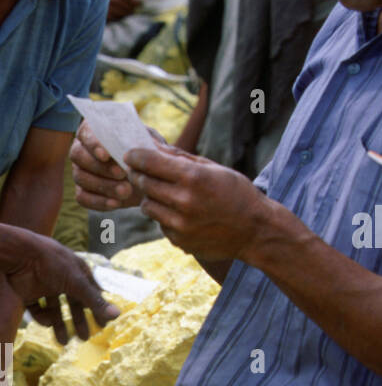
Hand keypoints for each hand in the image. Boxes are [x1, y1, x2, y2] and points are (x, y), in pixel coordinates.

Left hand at [3, 235, 118, 343]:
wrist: (20, 255)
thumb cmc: (53, 264)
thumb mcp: (76, 283)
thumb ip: (95, 301)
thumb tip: (117, 315)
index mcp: (77, 272)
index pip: (91, 293)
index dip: (97, 309)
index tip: (102, 326)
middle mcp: (62, 279)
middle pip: (73, 304)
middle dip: (78, 321)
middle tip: (84, 339)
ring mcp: (45, 286)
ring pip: (55, 310)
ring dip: (59, 325)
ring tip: (63, 342)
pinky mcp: (29, 293)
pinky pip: (38, 309)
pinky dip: (42, 317)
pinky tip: (47, 322)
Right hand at [71, 120, 143, 211]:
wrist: (148, 179)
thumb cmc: (147, 155)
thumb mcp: (151, 145)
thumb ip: (145, 142)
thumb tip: (140, 145)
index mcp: (95, 130)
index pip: (86, 132)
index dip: (93, 144)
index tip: (106, 155)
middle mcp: (82, 148)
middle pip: (78, 155)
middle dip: (100, 166)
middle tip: (122, 174)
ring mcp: (79, 170)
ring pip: (80, 177)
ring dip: (103, 185)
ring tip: (125, 191)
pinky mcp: (82, 191)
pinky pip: (82, 197)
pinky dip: (98, 201)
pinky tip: (116, 203)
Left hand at [123, 144, 267, 261]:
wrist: (255, 231)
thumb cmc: (236, 193)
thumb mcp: (213, 168)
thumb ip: (180, 158)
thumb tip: (152, 145)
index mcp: (193, 178)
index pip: (150, 162)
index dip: (135, 156)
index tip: (129, 154)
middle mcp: (184, 201)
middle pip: (144, 183)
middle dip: (140, 175)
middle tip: (140, 171)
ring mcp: (180, 224)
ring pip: (147, 206)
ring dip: (152, 197)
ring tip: (166, 193)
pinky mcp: (179, 240)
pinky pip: (159, 223)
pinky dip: (164, 216)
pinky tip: (181, 213)